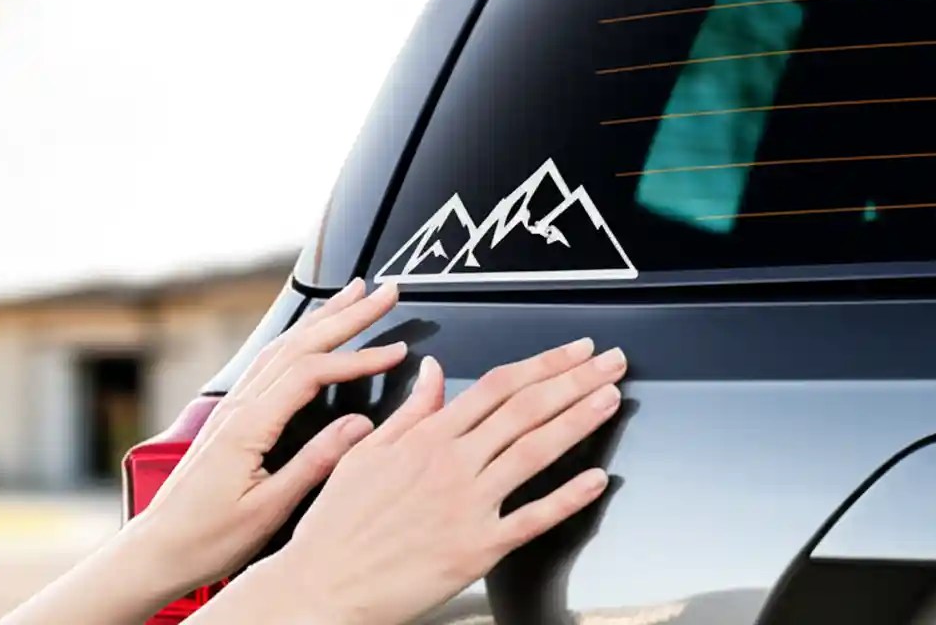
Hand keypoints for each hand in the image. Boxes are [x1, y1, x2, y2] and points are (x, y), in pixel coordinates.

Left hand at [0, 278, 403, 624]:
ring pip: (282, 346)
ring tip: (354, 297)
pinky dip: (299, 339)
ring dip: (323, 318)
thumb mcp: (270, 509)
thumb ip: (316, 462)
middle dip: (347, 314)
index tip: (396, 351)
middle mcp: (238, 405)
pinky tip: (310, 334)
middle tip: (384, 292)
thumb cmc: (207, 538)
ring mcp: (232, 407)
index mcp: (248, 424)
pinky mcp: (231, 416)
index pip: (312, 372)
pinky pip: (269, 362)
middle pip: (299, 344)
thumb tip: (361, 425)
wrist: (157, 549)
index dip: (358, 358)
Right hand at [201, 337, 625, 624]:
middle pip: (526, 408)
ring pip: (535, 451)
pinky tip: (597, 479)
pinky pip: (531, 517)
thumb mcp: (365, 452)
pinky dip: (567, 497)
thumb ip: (409, 410)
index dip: (543, 363)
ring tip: (611, 397)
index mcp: (426, 437)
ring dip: (579, 420)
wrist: (323, 585)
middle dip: (576, 379)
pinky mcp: (477, 548)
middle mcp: (452, 464)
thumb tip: (433, 371)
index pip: (498, 385)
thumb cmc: (338, 524)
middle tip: (612, 360)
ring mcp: (467, 505)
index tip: (575, 350)